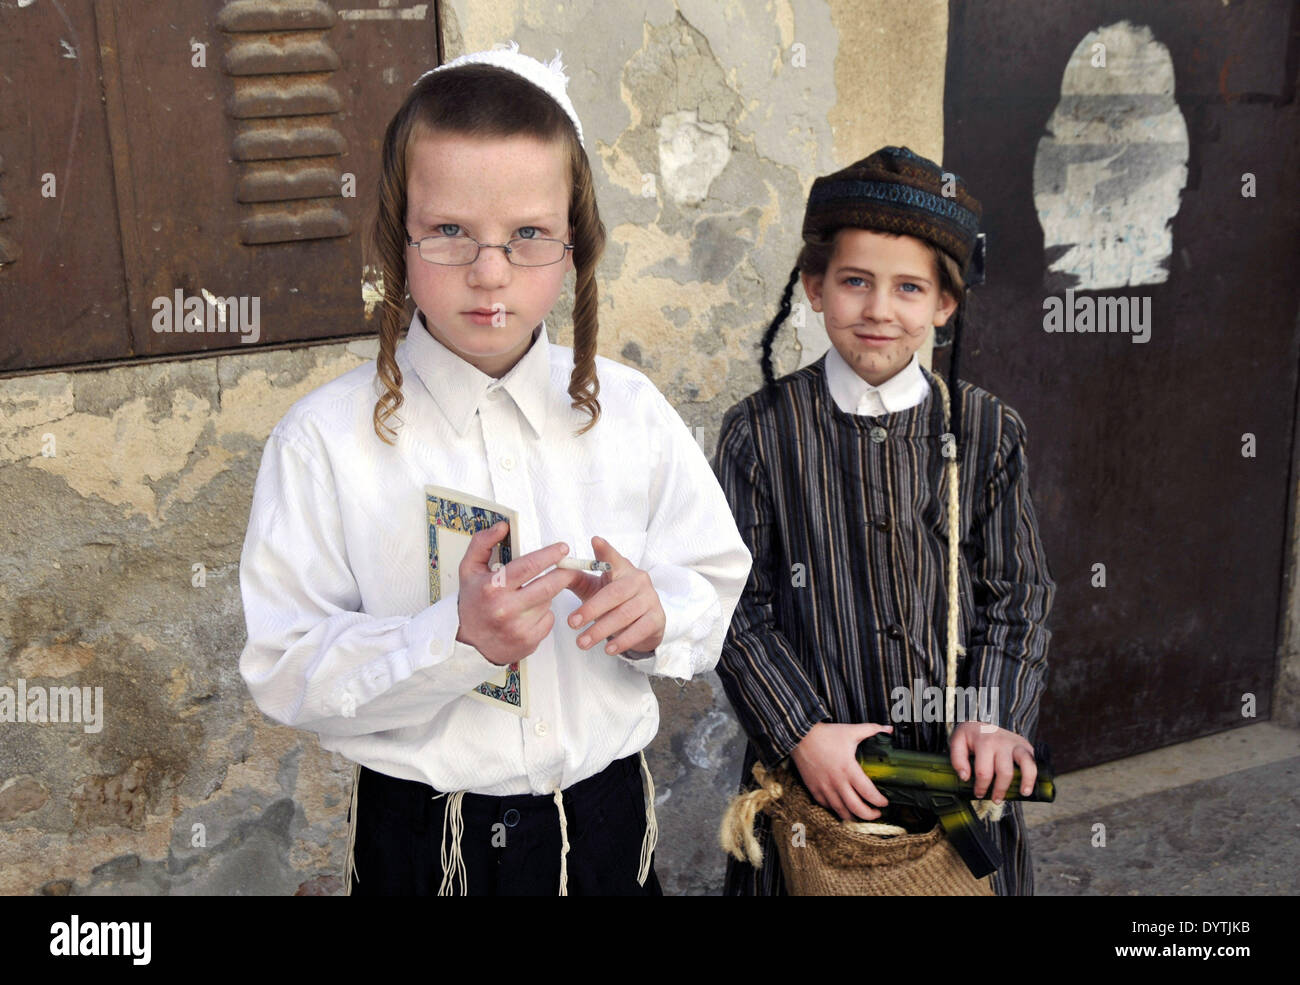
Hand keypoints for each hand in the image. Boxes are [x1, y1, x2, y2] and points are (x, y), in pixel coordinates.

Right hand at [455, 522, 585, 666]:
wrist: (469, 641)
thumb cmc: (472, 600)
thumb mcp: (469, 568)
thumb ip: (483, 543)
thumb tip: (503, 526)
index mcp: (492, 587)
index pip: (529, 566)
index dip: (550, 555)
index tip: (563, 548)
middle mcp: (505, 608)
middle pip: (548, 586)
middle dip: (564, 573)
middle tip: (569, 566)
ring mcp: (518, 627)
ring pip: (549, 602)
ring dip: (548, 594)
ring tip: (533, 593)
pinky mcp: (528, 641)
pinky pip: (549, 620)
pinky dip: (545, 613)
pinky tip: (531, 612)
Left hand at [565, 535, 665, 655]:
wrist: (643, 622)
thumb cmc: (615, 601)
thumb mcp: (596, 588)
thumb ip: (577, 579)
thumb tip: (558, 571)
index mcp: (622, 569)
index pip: (613, 558)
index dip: (605, 551)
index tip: (595, 541)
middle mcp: (639, 580)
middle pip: (615, 593)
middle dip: (592, 609)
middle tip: (571, 623)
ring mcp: (650, 599)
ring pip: (625, 614)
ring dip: (601, 630)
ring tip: (582, 642)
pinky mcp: (656, 618)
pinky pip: (639, 630)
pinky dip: (623, 641)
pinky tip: (608, 649)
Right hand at [790, 722, 893, 820]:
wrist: (801, 736)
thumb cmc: (826, 734)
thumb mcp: (851, 730)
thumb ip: (872, 729)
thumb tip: (888, 729)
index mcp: (848, 769)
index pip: (868, 793)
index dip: (879, 801)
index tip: (885, 802)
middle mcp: (837, 782)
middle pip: (856, 808)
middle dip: (870, 815)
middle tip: (876, 813)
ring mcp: (824, 788)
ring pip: (841, 811)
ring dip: (854, 816)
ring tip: (861, 814)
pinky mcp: (814, 789)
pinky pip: (827, 806)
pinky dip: (837, 809)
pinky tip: (843, 807)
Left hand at [949, 721, 1036, 802]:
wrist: (983, 721)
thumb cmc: (971, 736)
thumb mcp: (957, 741)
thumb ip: (957, 759)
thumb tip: (965, 777)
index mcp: (984, 742)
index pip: (983, 771)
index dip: (981, 787)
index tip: (979, 793)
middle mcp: (1002, 742)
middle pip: (1004, 771)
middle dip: (999, 789)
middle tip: (995, 799)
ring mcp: (1016, 743)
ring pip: (1026, 763)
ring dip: (1026, 780)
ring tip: (1023, 793)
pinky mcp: (1025, 746)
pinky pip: (1034, 761)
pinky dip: (1034, 775)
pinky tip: (1029, 786)